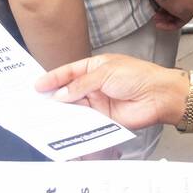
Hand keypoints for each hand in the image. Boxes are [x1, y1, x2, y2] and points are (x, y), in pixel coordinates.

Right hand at [36, 53, 182, 129]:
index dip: (53, 78)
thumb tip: (60, 95)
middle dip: (54, 96)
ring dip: (62, 111)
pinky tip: (61, 125)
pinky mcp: (103, 118)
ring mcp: (98, 102)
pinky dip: (74, 123)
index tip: (37, 85)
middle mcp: (94, 85)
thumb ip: (80, 85)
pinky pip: (85, 121)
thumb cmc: (137, 76)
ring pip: (75, 107)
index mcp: (95, 67)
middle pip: (69, 91)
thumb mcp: (105, 73)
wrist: (158, 96)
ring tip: (42, 115)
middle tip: (35, 102)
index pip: (69, 72)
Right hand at [150, 0, 192, 30]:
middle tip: (156, 16)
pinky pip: (179, 23)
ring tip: (156, 19)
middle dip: (166, 14)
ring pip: (179, 16)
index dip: (167, 6)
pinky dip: (168, 25)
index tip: (158, 9)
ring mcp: (191, 4)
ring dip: (166, 19)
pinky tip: (160, 24)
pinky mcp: (188, 13)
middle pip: (179, 8)